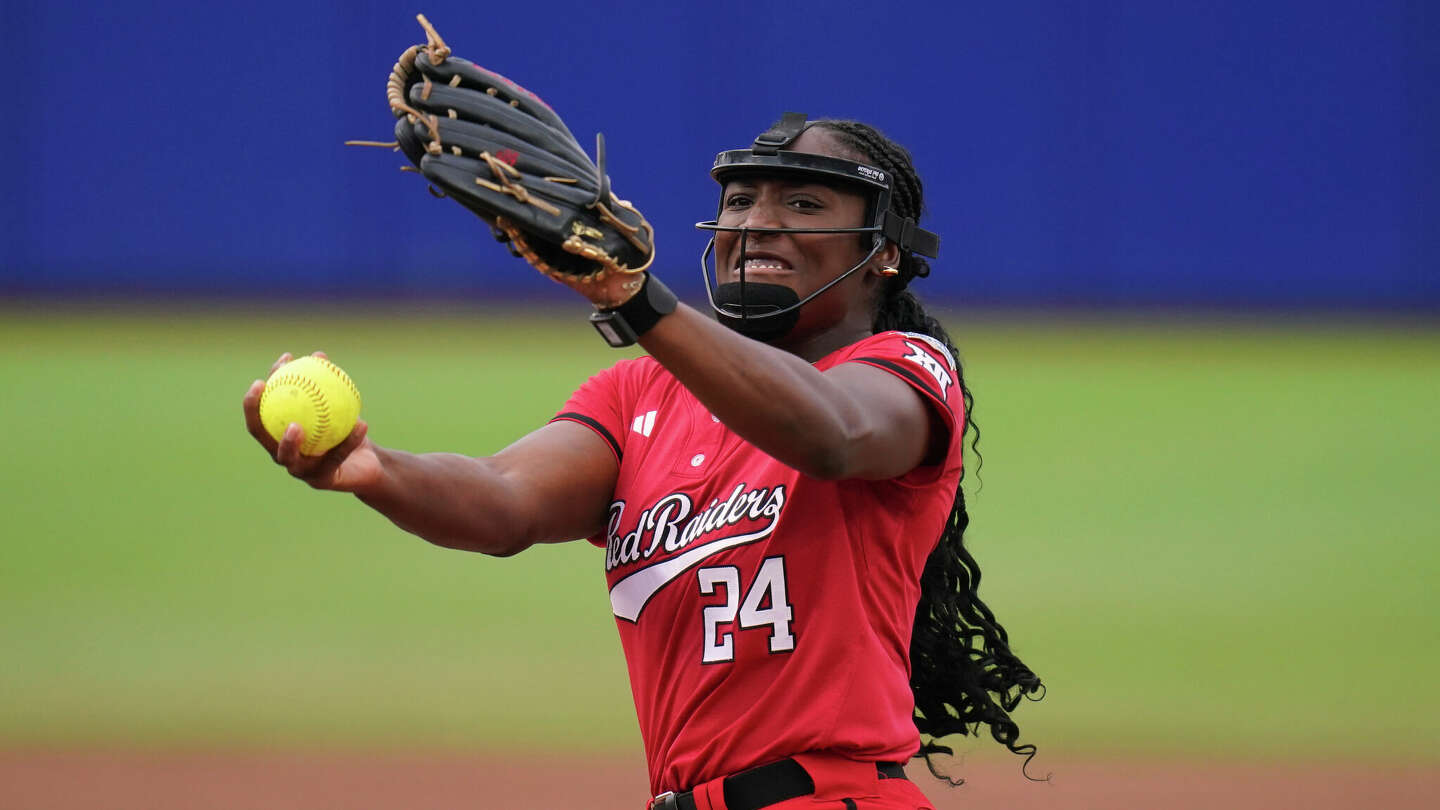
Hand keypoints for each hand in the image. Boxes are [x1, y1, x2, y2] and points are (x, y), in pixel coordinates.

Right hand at [243, 352, 383, 491]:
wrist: (369, 463)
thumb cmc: (346, 430)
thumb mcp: (337, 404)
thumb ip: (324, 384)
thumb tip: (317, 354)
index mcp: (280, 436)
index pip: (261, 416)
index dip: (254, 399)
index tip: (263, 376)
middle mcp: (284, 455)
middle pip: (262, 436)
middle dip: (255, 414)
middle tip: (264, 390)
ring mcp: (301, 471)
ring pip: (290, 458)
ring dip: (290, 441)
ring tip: (296, 425)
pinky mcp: (323, 481)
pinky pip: (336, 457)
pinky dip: (349, 440)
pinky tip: (362, 423)